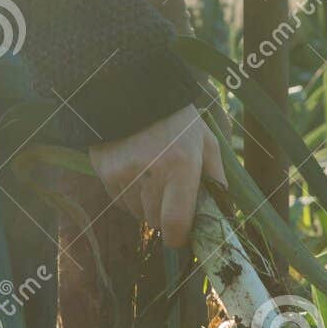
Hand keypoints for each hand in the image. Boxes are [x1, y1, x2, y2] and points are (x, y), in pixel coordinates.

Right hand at [88, 102, 226, 247]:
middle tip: (169, 192)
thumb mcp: (205, 140)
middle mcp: (152, 172)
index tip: (182, 234)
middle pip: (156, 221)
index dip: (179, 236)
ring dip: (146, 204)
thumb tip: (221, 211)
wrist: (133, 90)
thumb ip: (216, 177)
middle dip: (165, 214)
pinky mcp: (105, 172)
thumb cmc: (177, 119)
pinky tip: (135, 170)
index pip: (176, 222)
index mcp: (182, 165)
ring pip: (137, 213)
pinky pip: (120, 201)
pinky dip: (129, 194)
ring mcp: (125, 173)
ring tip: (151, 175)